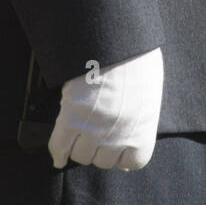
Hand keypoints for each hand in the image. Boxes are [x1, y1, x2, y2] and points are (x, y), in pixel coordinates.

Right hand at [48, 47, 163, 171]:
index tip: (117, 153)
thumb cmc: (137, 58)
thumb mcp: (148, 89)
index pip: (132, 161)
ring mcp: (94, 130)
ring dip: (78, 149)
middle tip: (94, 140)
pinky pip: (60, 146)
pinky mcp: (71, 119)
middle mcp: (119, 136)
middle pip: (103, 160)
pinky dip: (57, 152)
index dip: (122, 157)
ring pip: (80, 155)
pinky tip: (58, 155)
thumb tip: (134, 119)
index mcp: (142, 128)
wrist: (115, 42)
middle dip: (98, 151)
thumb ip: (142, 111)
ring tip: (78, 139)